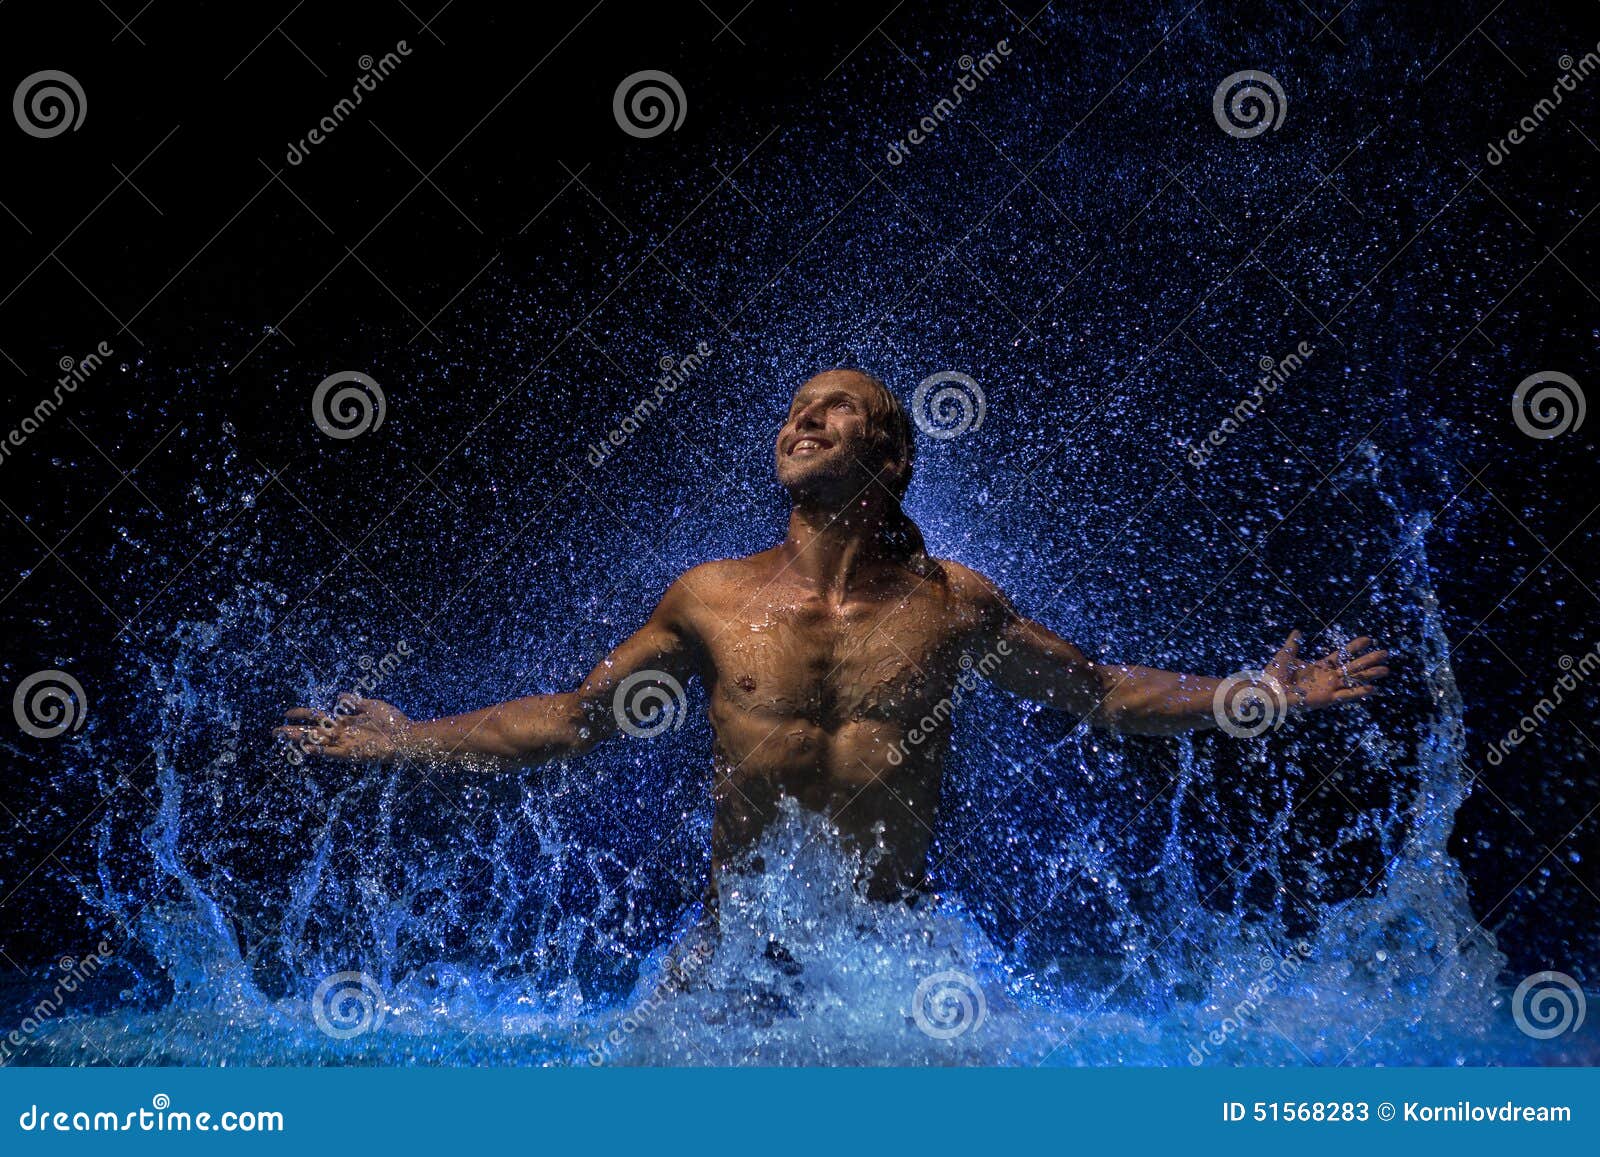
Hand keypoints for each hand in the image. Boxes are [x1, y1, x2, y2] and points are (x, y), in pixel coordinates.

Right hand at [275, 694, 411, 761]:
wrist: (408, 737)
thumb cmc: (392, 722)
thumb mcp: (372, 706)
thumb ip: (354, 701)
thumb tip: (339, 696)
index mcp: (344, 721)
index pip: (317, 717)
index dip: (302, 714)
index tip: (286, 713)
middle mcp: (342, 733)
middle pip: (312, 731)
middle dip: (292, 731)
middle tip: (274, 731)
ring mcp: (346, 743)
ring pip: (317, 741)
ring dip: (299, 740)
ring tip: (282, 737)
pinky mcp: (353, 753)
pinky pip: (332, 753)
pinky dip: (320, 751)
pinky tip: (306, 748)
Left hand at [1265, 630, 1390, 712]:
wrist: (1267, 691)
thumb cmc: (1274, 675)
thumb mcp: (1286, 655)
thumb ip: (1294, 644)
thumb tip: (1297, 631)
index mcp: (1320, 667)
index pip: (1342, 655)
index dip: (1355, 647)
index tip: (1369, 639)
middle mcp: (1327, 678)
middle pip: (1353, 667)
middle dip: (1369, 660)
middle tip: (1386, 653)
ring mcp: (1329, 688)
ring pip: (1354, 680)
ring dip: (1370, 676)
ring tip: (1386, 669)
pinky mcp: (1326, 699)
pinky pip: (1346, 696)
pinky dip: (1359, 693)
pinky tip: (1373, 689)